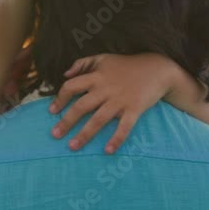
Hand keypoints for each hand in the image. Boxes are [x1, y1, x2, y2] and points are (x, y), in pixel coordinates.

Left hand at [48, 53, 179, 153]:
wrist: (156, 69)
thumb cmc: (126, 65)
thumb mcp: (102, 58)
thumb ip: (82, 63)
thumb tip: (65, 74)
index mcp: (96, 76)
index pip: (71, 87)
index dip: (59, 99)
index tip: (52, 111)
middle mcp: (105, 89)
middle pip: (81, 106)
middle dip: (66, 121)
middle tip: (55, 135)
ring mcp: (120, 100)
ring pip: (98, 119)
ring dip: (84, 134)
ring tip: (72, 147)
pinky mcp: (134, 109)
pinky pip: (124, 127)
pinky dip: (116, 139)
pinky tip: (107, 151)